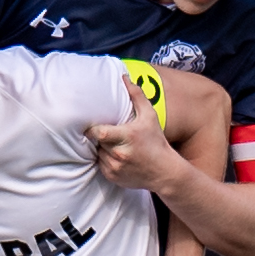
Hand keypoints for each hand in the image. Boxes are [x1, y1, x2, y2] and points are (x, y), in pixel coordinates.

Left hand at [88, 74, 180, 191]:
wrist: (164, 171)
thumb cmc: (156, 141)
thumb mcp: (150, 116)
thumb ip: (137, 96)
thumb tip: (124, 78)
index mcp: (127, 137)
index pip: (99, 133)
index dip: (91, 129)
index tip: (90, 125)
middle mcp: (119, 154)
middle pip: (97, 142)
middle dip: (99, 137)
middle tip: (105, 132)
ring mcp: (115, 167)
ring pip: (97, 154)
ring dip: (101, 148)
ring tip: (113, 144)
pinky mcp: (112, 177)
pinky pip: (100, 165)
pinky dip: (104, 160)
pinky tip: (116, 156)